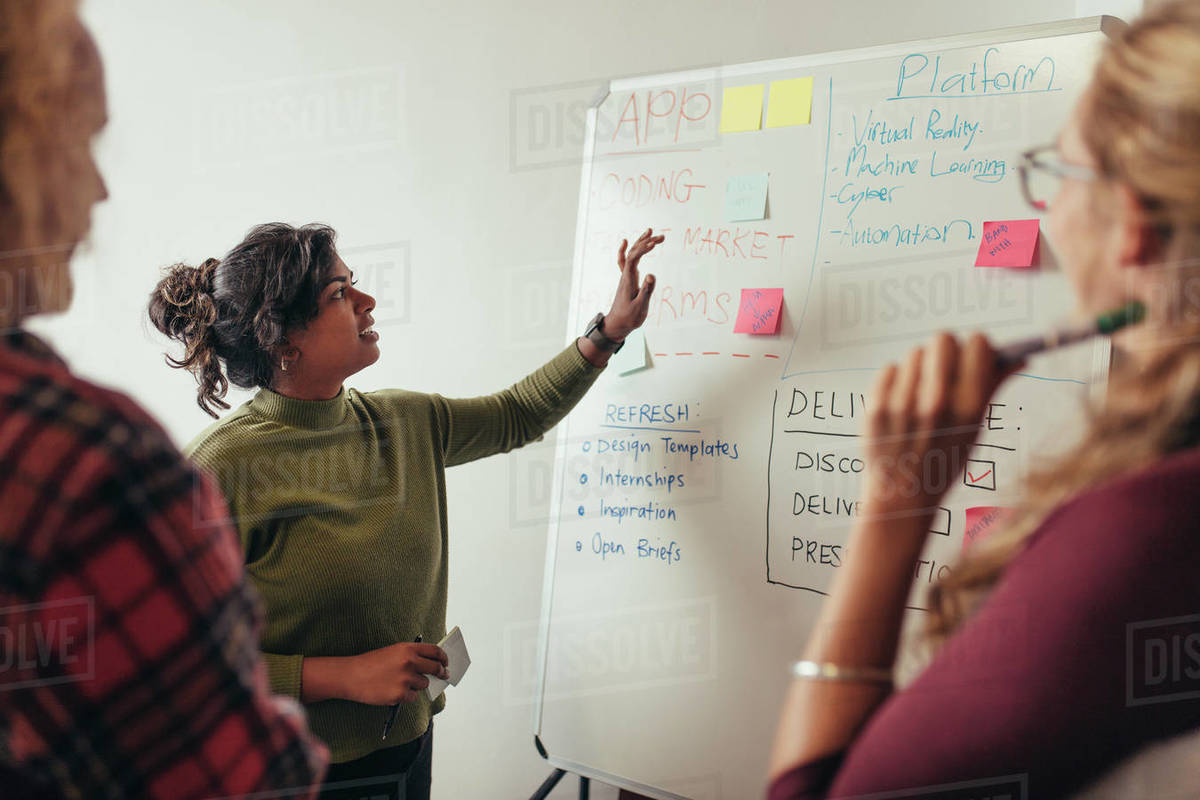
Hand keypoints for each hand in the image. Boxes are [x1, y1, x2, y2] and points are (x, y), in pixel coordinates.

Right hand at [345, 642, 449, 705]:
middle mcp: (409, 662)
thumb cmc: (371, 664)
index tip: (446, 662)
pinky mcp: (400, 694)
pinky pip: (412, 697)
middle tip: (443, 675)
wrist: (351, 675)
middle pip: (435, 669)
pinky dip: (405, 696)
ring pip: (423, 684)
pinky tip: (392, 691)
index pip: (435, 651)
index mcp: (408, 649)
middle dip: (441, 673)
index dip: (443, 657)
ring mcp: (405, 679)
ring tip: (398, 682)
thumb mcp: (393, 652)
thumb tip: (432, 664)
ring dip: (416, 685)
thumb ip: (412, 656)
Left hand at [603, 228, 662, 339]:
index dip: (643, 249)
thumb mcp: (640, 307)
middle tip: (662, 237)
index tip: (655, 244)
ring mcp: (625, 276)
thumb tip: (651, 275)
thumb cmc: (629, 318)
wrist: (617, 324)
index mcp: (628, 281)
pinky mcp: (627, 279)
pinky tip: (626, 241)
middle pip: (633, 253)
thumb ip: (646, 291)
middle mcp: (625, 275)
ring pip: (630, 254)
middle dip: (646, 242)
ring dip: (640, 243)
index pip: (634, 259)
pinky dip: (627, 250)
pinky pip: (625, 260)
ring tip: (651, 232)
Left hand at [862, 332, 1019, 527]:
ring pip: (914, 353)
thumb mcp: (975, 429)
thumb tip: (1020, 359)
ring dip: (919, 367)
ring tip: (920, 395)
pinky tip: (900, 403)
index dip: (977, 347)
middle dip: (946, 349)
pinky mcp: (876, 406)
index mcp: (969, 408)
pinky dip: (896, 381)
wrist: (901, 496)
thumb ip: (994, 388)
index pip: (978, 344)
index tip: (973, 356)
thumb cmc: (944, 460)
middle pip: (943, 339)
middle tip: (944, 367)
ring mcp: (903, 404)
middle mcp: (936, 403)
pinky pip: (890, 369)